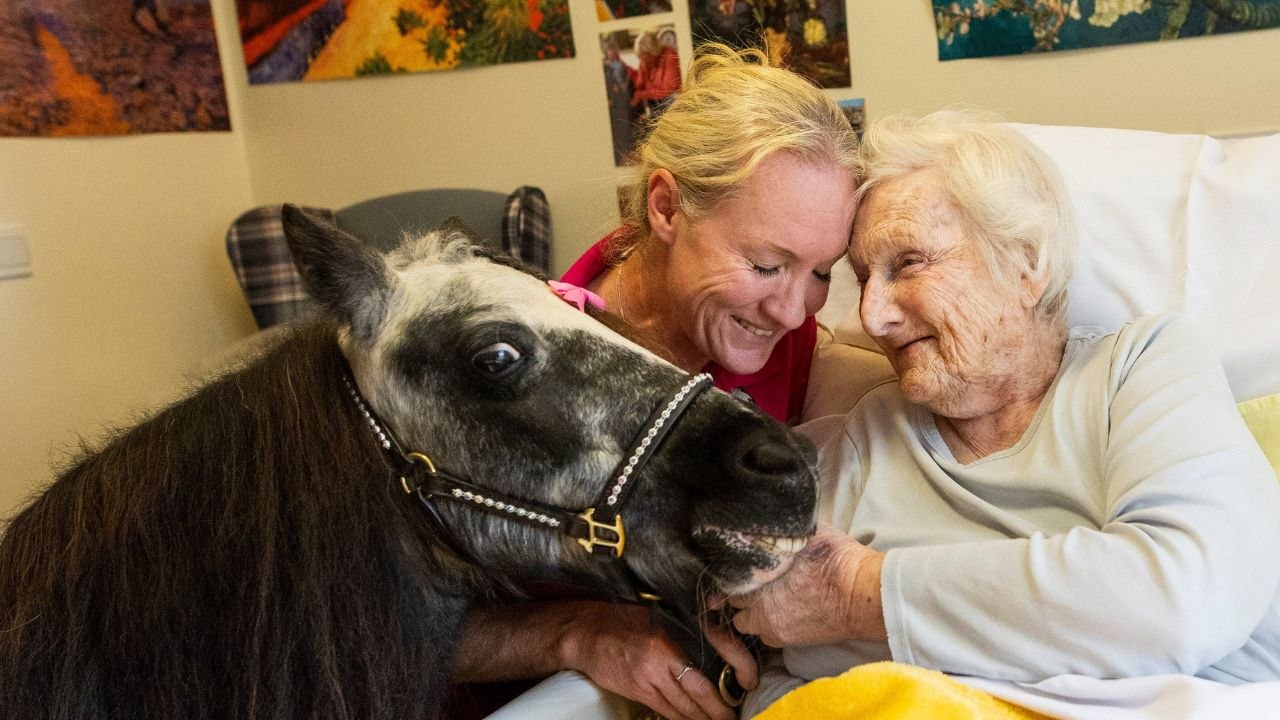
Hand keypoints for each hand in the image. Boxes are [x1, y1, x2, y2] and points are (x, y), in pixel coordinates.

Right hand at [558, 603, 752, 719]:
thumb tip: (716, 642)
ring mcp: (650, 675)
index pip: (718, 649)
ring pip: (685, 707)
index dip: (738, 670)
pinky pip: (667, 711)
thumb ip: (685, 627)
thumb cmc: (622, 619)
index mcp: (675, 629)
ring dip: (704, 719)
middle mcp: (664, 654)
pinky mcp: (638, 690)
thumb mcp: (658, 614)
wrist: (584, 634)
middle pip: (701, 691)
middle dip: (721, 710)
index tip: (749, 684)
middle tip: (734, 717)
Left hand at [726, 523, 886, 646]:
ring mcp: (776, 629)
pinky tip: (781, 610)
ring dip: (752, 612)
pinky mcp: (791, 641)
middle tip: (753, 581)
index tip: (739, 566)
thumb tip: (767, 519)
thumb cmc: (838, 560)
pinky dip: (768, 624)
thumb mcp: (808, 531)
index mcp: (760, 579)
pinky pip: (767, 635)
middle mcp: (762, 608)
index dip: (734, 570)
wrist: (864, 594)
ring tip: (766, 598)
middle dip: (740, 592)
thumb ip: (781, 530)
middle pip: (735, 602)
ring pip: (748, 623)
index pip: (730, 578)